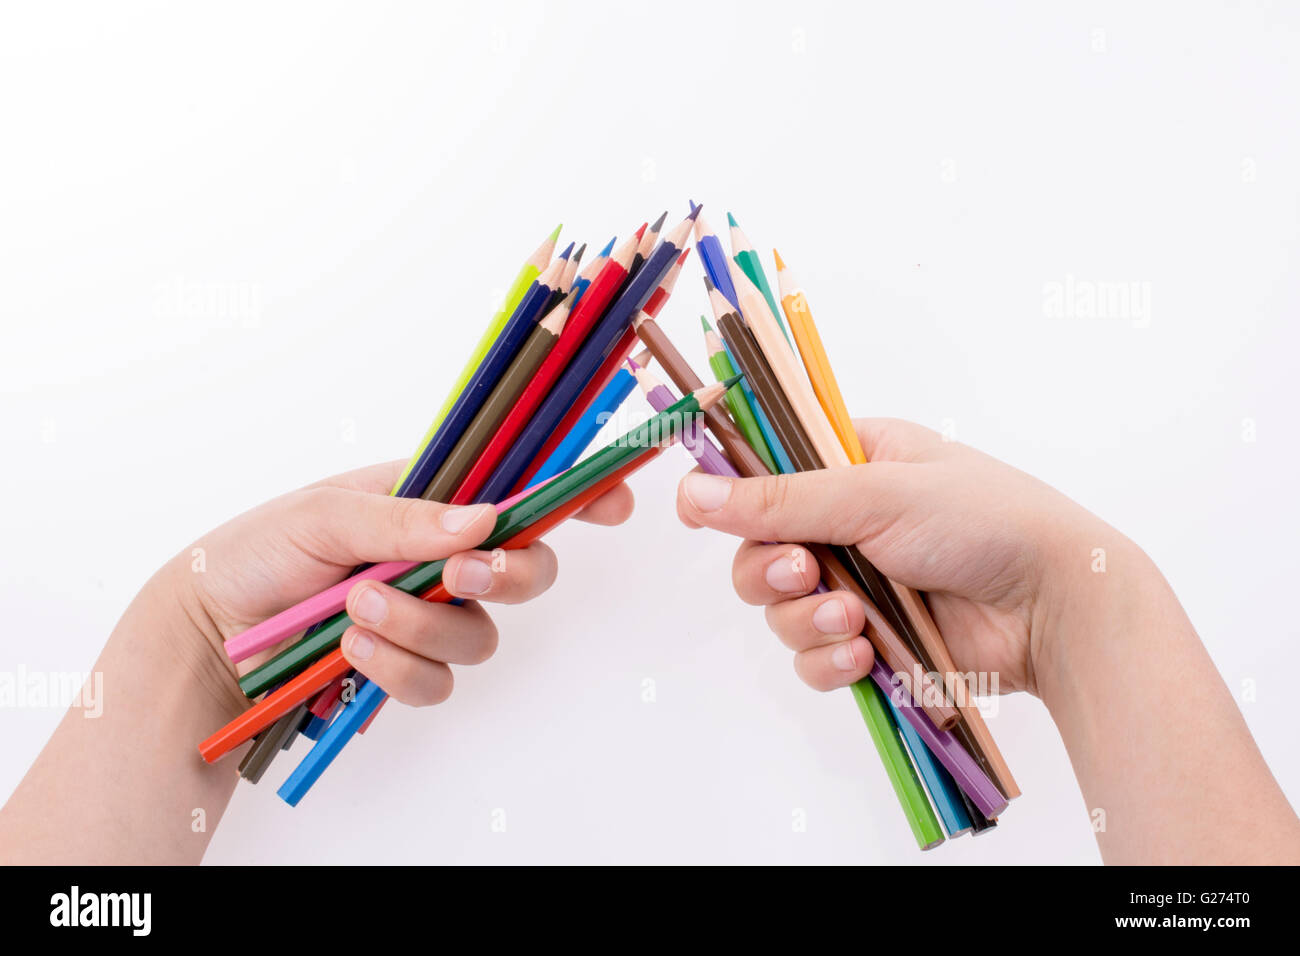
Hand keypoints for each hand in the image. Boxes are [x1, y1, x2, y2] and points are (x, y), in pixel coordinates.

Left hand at [169, 460, 633, 710]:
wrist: (212, 635)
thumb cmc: (260, 552)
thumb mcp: (326, 515)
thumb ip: (407, 519)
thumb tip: (485, 518)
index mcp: (431, 500)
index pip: (517, 490)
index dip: (571, 496)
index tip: (612, 502)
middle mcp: (442, 557)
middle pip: (525, 568)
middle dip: (504, 576)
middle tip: (461, 575)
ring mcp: (429, 615)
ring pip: (482, 634)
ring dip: (423, 625)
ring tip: (358, 608)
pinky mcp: (409, 668)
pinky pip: (440, 680)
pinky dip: (398, 667)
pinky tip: (353, 649)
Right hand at [674, 418, 1121, 697]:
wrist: (1054, 608)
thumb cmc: (982, 522)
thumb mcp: (875, 495)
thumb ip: (778, 499)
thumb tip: (690, 494)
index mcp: (851, 462)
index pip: (765, 467)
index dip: (729, 490)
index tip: (702, 512)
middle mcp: (847, 521)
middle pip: (757, 547)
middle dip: (770, 568)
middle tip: (804, 570)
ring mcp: (858, 584)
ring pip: (780, 608)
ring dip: (805, 617)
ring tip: (855, 618)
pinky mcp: (870, 642)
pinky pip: (813, 657)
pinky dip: (830, 660)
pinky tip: (866, 655)